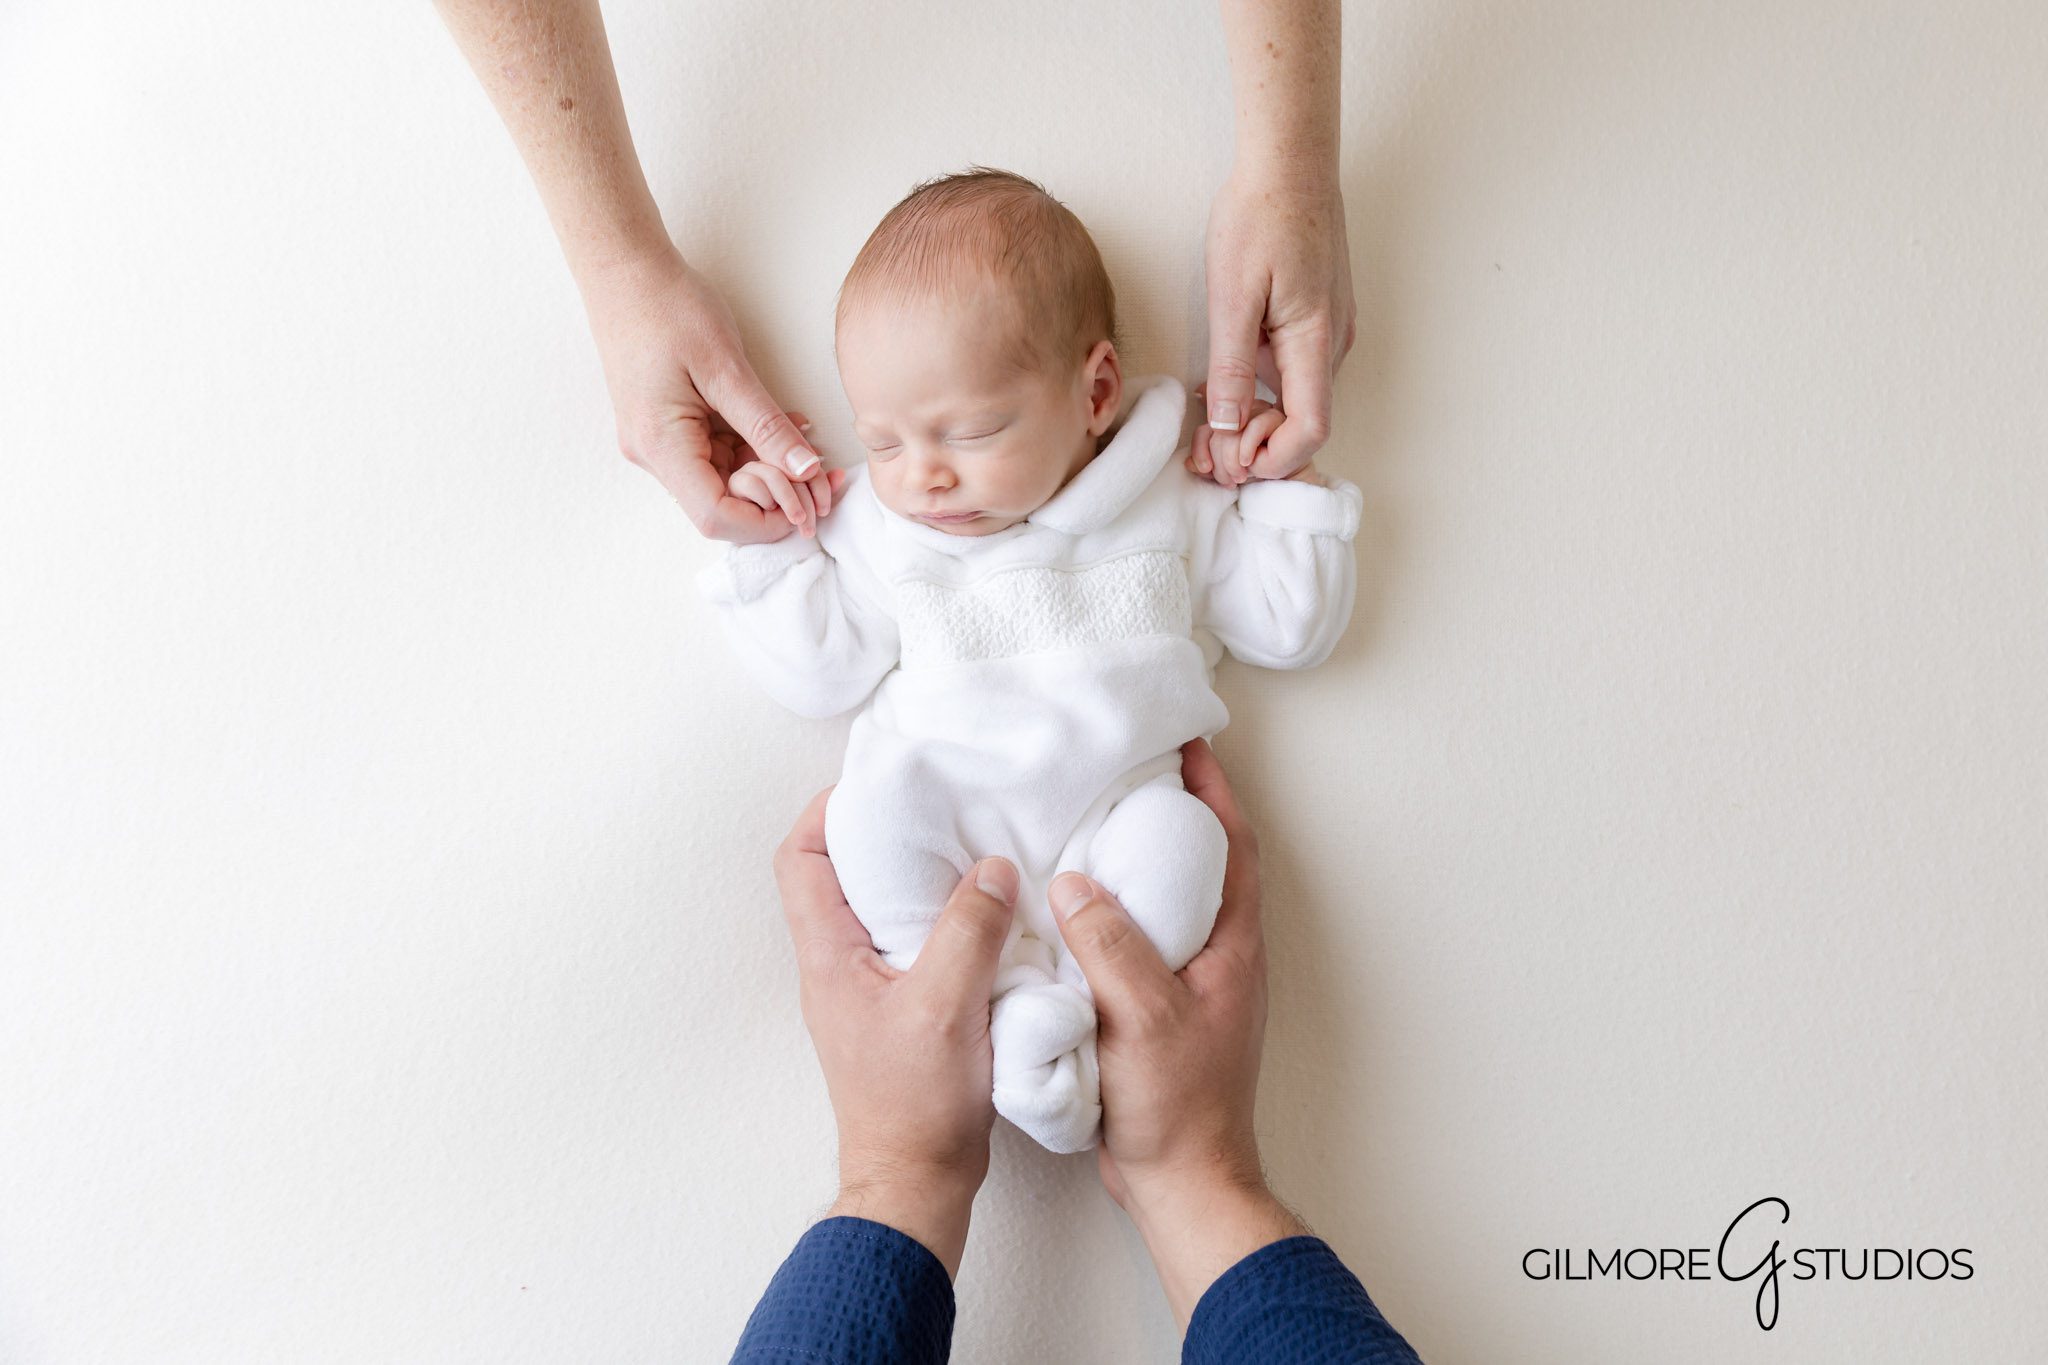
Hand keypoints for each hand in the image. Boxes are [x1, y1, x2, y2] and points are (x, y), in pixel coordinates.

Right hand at [580, 245, 823, 542]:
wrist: (624, 269)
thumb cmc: (667, 306)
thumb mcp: (727, 367)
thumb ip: (766, 425)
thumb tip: (805, 470)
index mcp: (660, 445)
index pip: (715, 516)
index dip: (767, 522)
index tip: (811, 506)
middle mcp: (654, 453)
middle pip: (722, 503)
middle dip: (776, 496)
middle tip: (824, 474)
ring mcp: (659, 441)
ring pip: (723, 479)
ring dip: (768, 469)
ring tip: (810, 444)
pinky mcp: (668, 425)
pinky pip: (716, 451)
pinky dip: (752, 446)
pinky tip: (784, 426)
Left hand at [774, 788, 1020, 1276]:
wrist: (918, 1179)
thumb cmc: (916, 1105)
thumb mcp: (946, 1008)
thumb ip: (967, 932)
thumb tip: (991, 869)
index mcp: (828, 955)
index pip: (798, 859)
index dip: (826, 811)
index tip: (877, 783)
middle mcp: (837, 964)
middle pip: (838, 873)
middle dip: (881, 830)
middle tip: (932, 803)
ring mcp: (865, 987)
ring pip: (878, 906)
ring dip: (916, 873)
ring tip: (965, 844)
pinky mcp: (899, 1007)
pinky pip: (912, 938)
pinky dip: (942, 913)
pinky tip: (985, 908)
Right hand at [1049, 739, 1307, 1323]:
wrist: (1181, 1182)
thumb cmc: (1178, 1107)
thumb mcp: (1142, 1015)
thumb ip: (1111, 946)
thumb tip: (1076, 883)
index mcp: (1233, 948)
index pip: (1233, 847)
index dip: (1213, 791)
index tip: (1186, 744)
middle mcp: (1221, 959)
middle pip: (1205, 866)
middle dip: (1174, 814)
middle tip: (1129, 772)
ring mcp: (1193, 986)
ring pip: (1170, 904)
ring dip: (1140, 862)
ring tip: (1092, 826)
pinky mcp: (1161, 1013)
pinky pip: (1140, 942)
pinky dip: (1112, 912)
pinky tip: (1070, 910)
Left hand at [1201, 167, 1355, 486]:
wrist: (1290, 162)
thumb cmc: (1260, 216)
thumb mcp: (1232, 292)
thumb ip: (1231, 363)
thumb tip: (1226, 423)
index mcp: (1314, 340)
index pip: (1311, 429)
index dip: (1274, 459)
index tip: (1230, 460)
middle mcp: (1332, 343)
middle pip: (1303, 423)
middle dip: (1256, 447)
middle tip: (1204, 450)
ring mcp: (1329, 331)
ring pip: (1297, 400)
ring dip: (1256, 421)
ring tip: (1205, 423)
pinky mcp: (1318, 319)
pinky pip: (1293, 373)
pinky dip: (1262, 392)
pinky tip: (1222, 383)